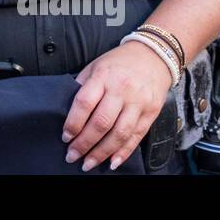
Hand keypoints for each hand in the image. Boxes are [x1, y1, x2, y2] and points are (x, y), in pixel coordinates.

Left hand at [63, 41, 172, 171]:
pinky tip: (112, 162)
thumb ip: (83, 86)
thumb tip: (67, 111)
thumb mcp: (95, 66)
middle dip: (84, 143)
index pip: (84, 103)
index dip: (73, 123)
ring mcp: (138, 102)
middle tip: (72, 156)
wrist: (153, 55)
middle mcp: (121, 90)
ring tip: (88, 163)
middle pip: (101, 122)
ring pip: (119, 133)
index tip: (65, 137)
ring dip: (102, 153)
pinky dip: (124, 152)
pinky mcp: (151, 112)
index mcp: (103, 76)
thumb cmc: (119, 62)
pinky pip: (136, 136)